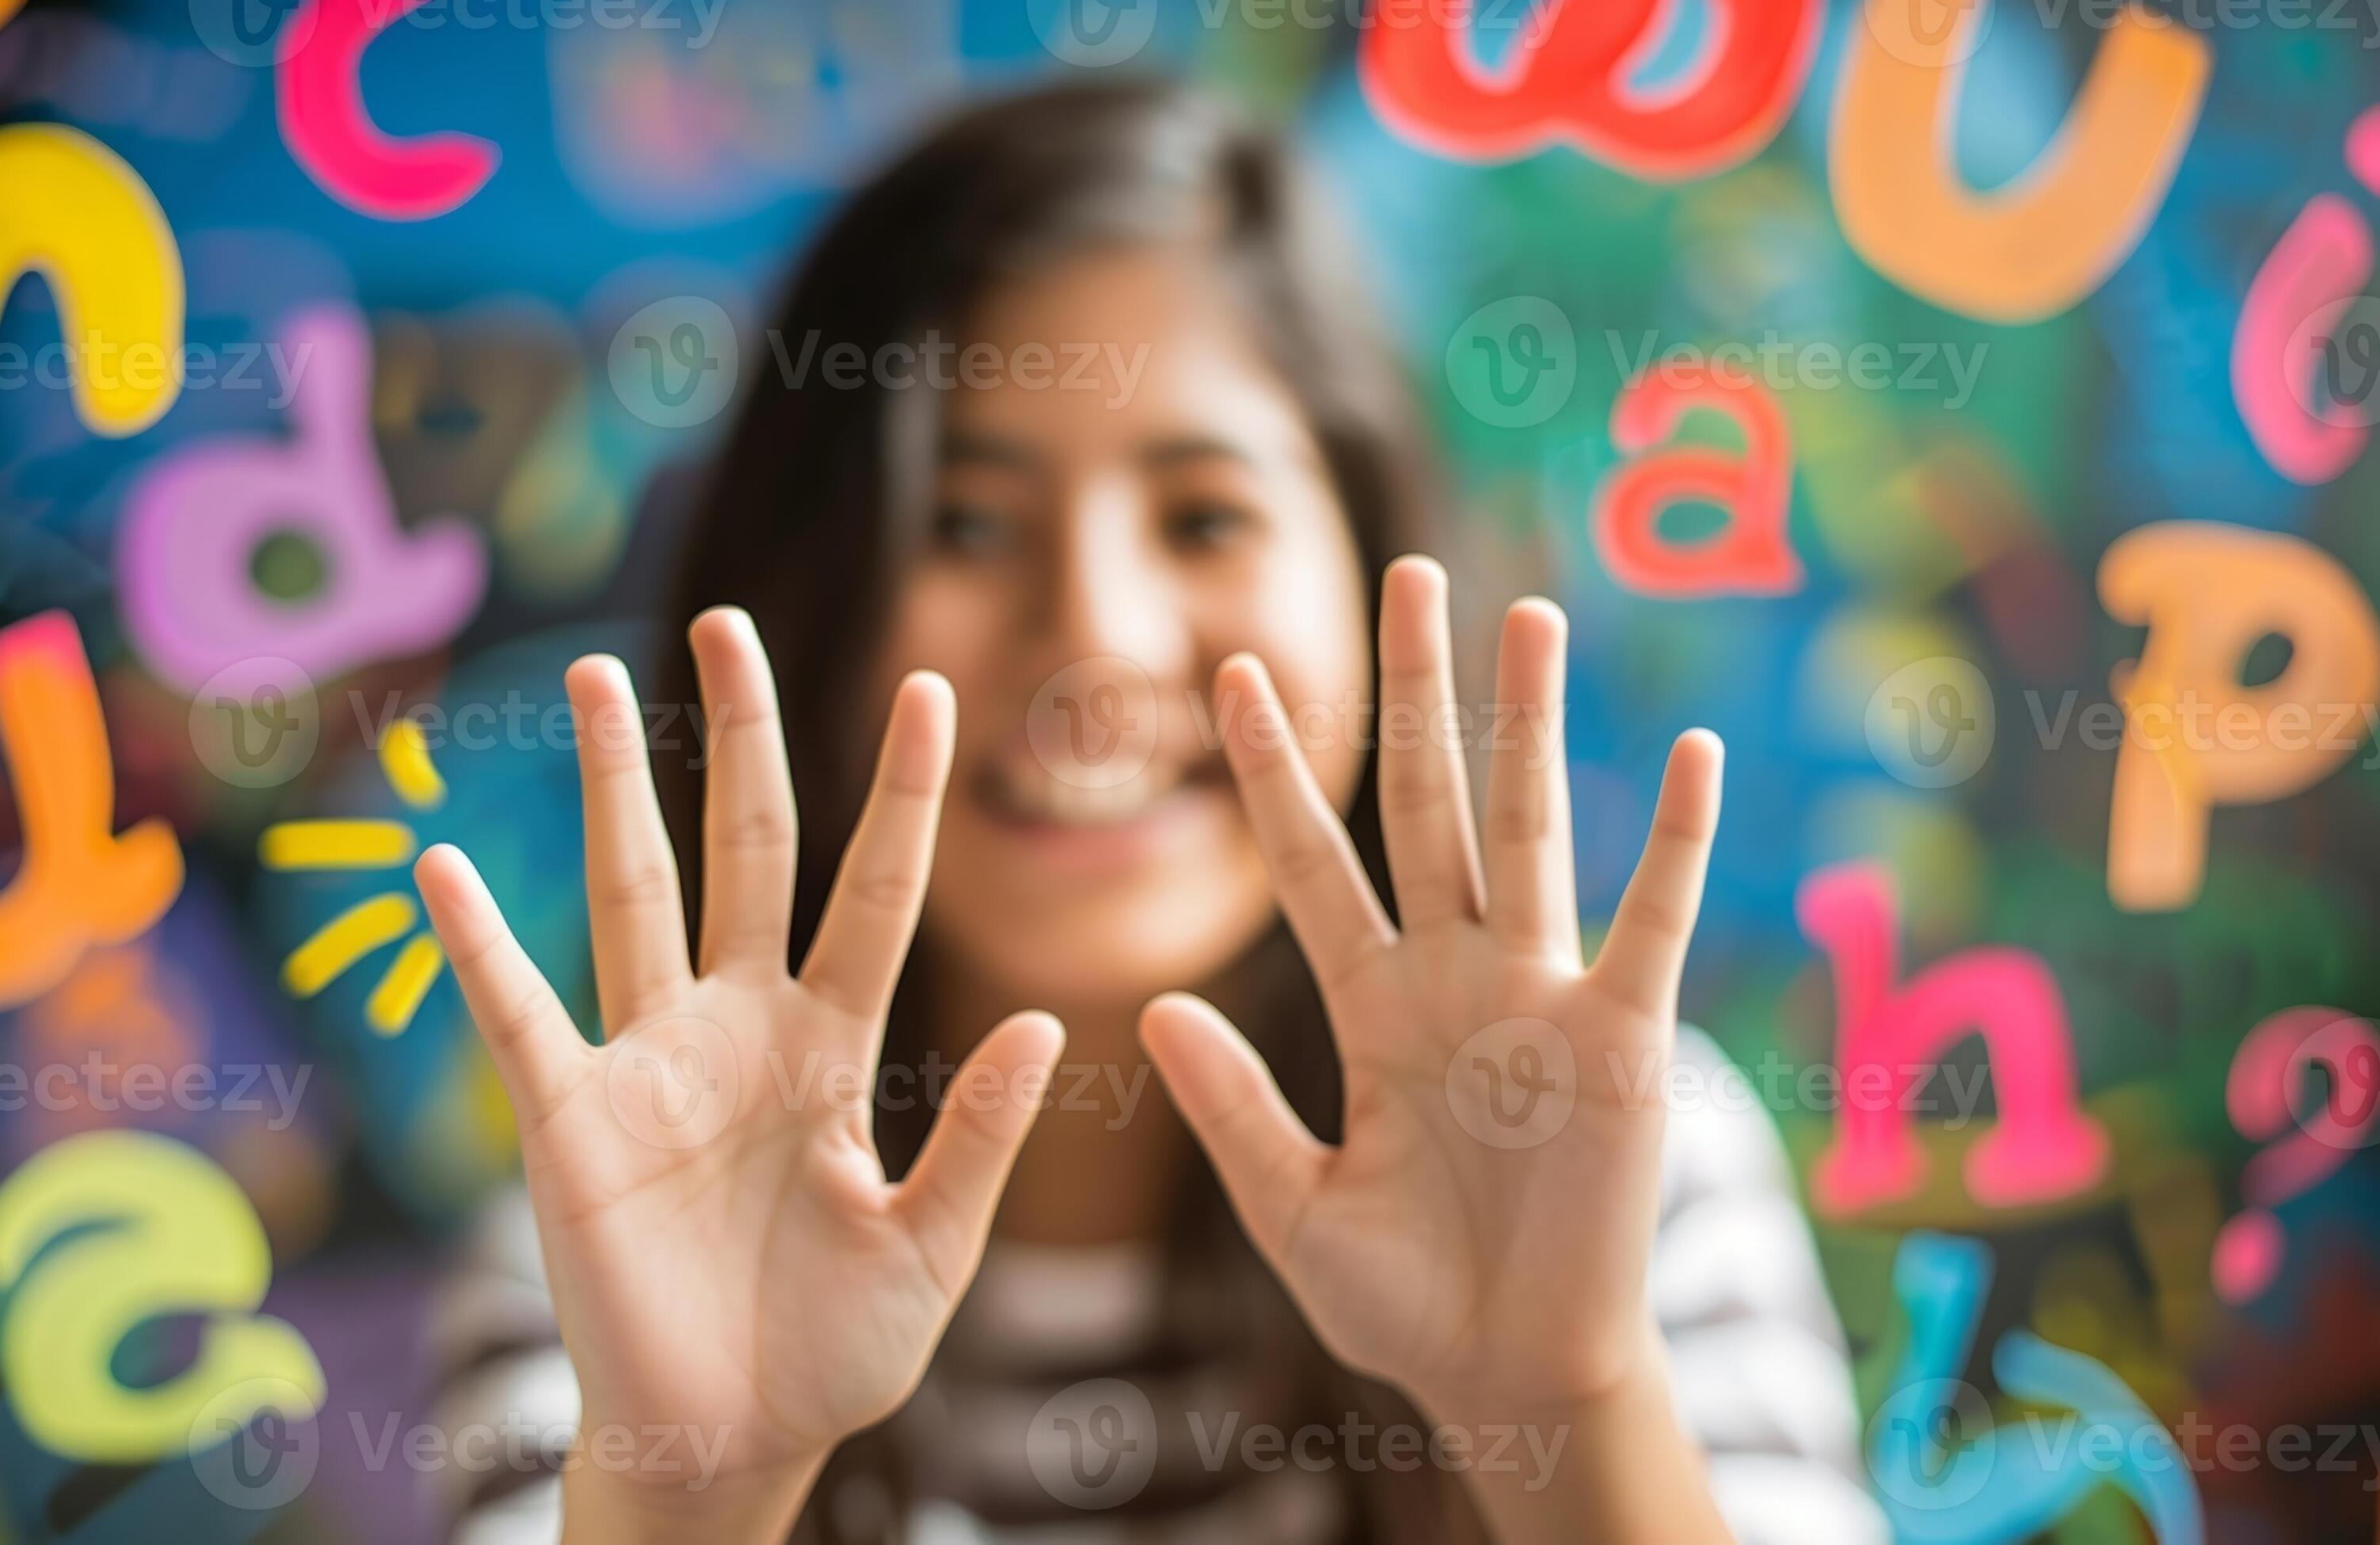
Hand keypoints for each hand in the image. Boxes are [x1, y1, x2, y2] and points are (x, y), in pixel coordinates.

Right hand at [415, 609, 1063, 1541]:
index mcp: (834, 1048)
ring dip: (613, 785)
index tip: (934, 688)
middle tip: (731, 623)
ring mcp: (649, 1064)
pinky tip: (440, 866)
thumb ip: (981, 1139)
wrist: (729, 1442)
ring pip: (630, 892)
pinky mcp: (569, 1122)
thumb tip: (1039, 1022)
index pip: (874, 893)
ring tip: (595, 674)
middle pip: (745, 851)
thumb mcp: (932, 1250)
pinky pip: (516, 1016)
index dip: (902, 796)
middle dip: (742, 738)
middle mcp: (739, 1029)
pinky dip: (477, 946)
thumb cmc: (832, 1353)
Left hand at [1140, 557, 1723, 1428]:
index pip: (1310, 862)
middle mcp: (1453, 976)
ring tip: (1526, 615)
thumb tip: (1149, 1007)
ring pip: (1531, 831)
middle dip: (1414, 694)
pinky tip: (1693, 756)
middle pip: (1427, 804)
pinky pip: (1653, 925)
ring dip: (1530, 726)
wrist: (1511, 1372)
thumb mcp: (1291, 1207)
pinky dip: (1677, 845)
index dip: (1269, 770)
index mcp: (1369, 1007)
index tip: (1225, 674)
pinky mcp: (1623, 1041)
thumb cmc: (1401, 1303)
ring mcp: (1540, 997)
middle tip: (1407, 571)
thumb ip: (1229, 1109)